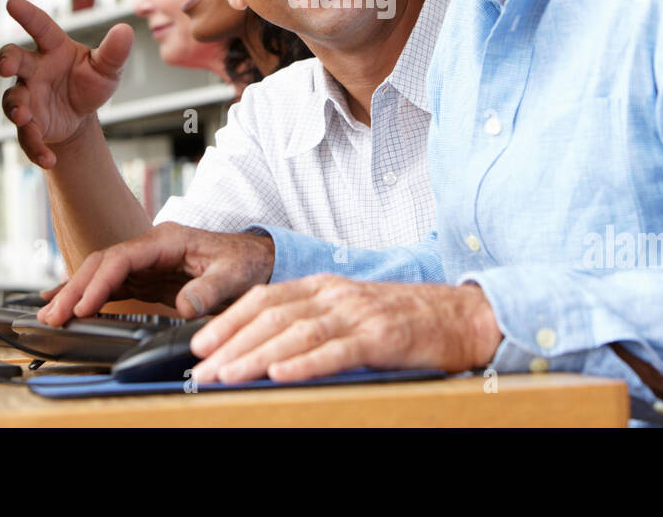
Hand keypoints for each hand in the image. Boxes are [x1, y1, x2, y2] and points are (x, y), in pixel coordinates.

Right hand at [0, 0, 132, 167]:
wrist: (82, 115)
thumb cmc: (90, 81)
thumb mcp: (107, 69)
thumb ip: (114, 52)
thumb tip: (126, 30)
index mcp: (53, 48)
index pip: (40, 28)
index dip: (27, 16)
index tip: (12, 2)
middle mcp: (34, 69)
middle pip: (12, 59)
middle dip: (6, 61)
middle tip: (5, 67)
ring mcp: (28, 96)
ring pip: (13, 100)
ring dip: (17, 108)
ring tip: (26, 118)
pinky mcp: (30, 124)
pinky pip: (26, 136)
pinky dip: (35, 148)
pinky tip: (48, 160)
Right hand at [37, 223, 274, 324]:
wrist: (254, 260)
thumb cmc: (245, 263)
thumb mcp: (234, 276)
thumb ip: (209, 289)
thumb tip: (185, 307)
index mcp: (167, 239)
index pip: (123, 257)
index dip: (101, 282)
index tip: (85, 306)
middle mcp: (150, 247)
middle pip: (103, 263)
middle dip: (76, 289)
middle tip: (53, 316)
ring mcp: (145, 261)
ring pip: (100, 273)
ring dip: (74, 293)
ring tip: (48, 315)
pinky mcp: (146, 277)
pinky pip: (109, 284)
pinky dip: (86, 294)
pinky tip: (64, 303)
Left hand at [188, 276, 502, 383]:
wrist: (463, 316)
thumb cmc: (405, 320)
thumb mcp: (350, 313)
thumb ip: (312, 323)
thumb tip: (261, 349)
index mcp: (324, 286)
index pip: (264, 299)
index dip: (228, 321)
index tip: (199, 344)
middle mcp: (336, 294)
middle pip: (272, 316)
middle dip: (231, 344)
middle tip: (201, 370)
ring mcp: (359, 314)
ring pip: (297, 333)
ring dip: (257, 356)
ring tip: (227, 376)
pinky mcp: (382, 336)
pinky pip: (337, 351)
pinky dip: (306, 364)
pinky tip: (281, 376)